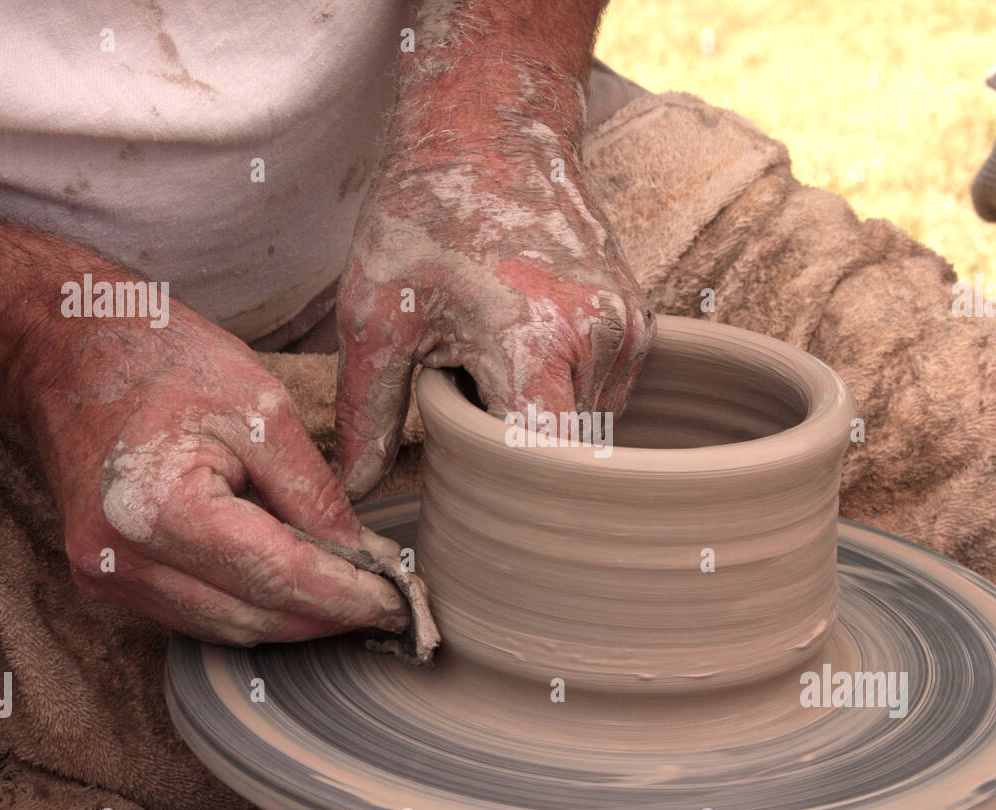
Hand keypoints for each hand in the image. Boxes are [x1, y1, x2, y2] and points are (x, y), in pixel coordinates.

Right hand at [23, 301, 408, 645]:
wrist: (65, 352)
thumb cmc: (162, 361)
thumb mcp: (261, 406)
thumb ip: (313, 490)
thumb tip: (361, 554)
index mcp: (157, 507)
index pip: (277, 577)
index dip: (347, 595)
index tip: (400, 604)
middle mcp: (119, 559)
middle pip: (252, 619)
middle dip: (327, 617)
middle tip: (391, 608)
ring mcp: (105, 577)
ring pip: (227, 629)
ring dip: (293, 621)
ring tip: (353, 599)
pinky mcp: (107, 580)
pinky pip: (198, 615)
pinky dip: (252, 609)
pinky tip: (298, 588)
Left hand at [334, 129, 653, 496]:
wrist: (489, 133)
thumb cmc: (424, 218)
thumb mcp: (375, 316)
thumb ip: (367, 414)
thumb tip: (354, 490)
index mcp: (535, 343)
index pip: (549, 465)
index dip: (515, 491)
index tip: (477, 490)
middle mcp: (598, 339)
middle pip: (569, 454)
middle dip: (519, 450)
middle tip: (467, 400)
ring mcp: (630, 328)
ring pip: (592, 427)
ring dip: (544, 418)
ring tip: (495, 361)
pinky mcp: (642, 321)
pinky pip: (607, 393)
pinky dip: (566, 391)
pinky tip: (526, 346)